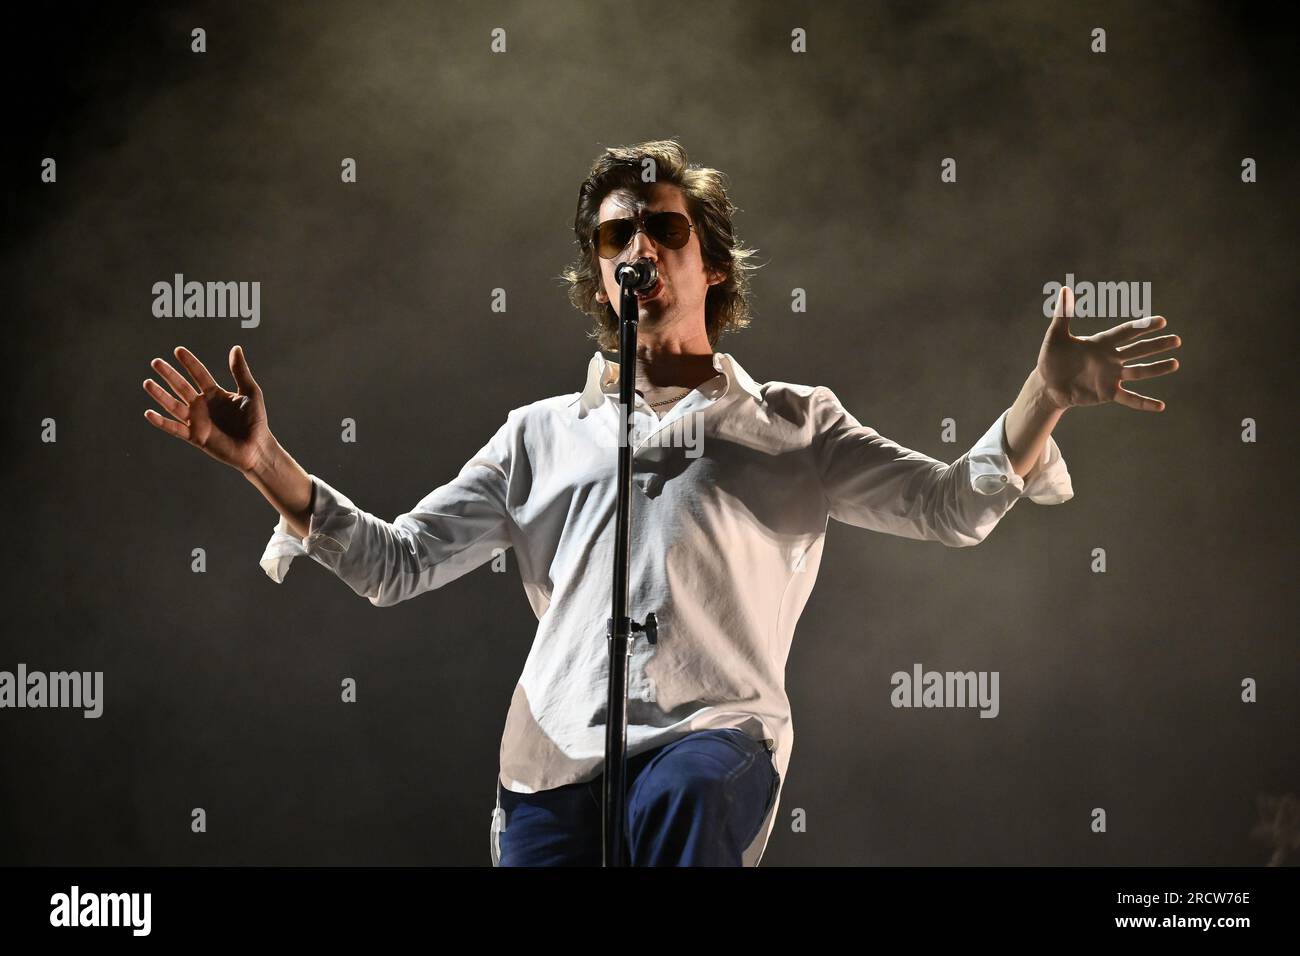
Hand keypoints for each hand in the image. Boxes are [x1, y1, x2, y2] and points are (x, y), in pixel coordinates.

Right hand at [142, 345, 271, 472]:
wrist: (257, 447)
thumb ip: (241, 372)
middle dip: (169, 375)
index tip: (178, 350)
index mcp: (215, 394)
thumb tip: (236, 348)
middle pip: (182, 387)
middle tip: (156, 362)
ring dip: (160, 395)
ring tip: (147, 383)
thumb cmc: (256, 421)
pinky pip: (174, 428)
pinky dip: (161, 422)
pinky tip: (149, 413)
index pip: (199, 374)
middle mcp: (203, 406)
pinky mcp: (195, 437)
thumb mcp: (250, 392)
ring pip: (174, 405)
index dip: (189, 363)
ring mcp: (197, 421)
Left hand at [1036, 285, 1181, 411]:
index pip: (1127, 332)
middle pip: (1138, 350)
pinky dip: (1144, 402)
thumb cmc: (1051, 358)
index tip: (1162, 321)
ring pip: (1139, 372)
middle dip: (1157, 345)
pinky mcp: (1108, 393)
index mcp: (1101, 343)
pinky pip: (1129, 398)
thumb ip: (1063, 313)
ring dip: (1157, 368)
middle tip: (1177, 340)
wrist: (1047, 384)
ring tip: (1175, 363)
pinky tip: (1160, 406)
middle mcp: (1111, 359)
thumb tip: (1064, 288)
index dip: (1143, 326)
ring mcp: (1111, 377)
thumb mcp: (1056, 336)